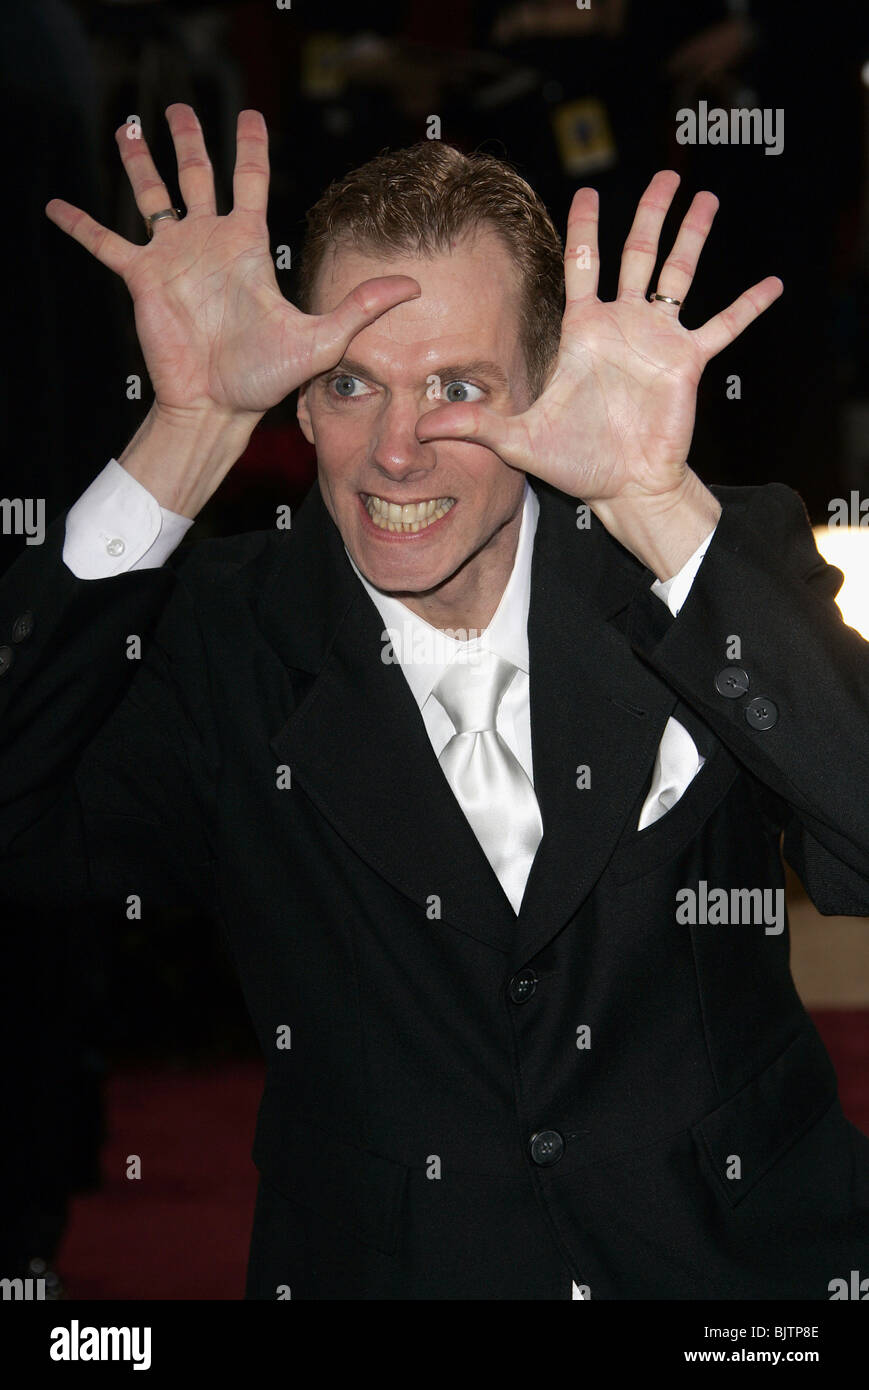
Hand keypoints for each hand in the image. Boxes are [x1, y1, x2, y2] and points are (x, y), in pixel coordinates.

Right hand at [45, 105, 419, 422]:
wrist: (219, 406)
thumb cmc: (266, 378)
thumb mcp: (321, 337)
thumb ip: (362, 305)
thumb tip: (412, 285)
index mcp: (247, 247)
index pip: (250, 182)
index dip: (250, 148)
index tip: (249, 117)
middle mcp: (208, 243)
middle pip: (196, 175)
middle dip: (190, 141)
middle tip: (181, 109)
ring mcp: (173, 257)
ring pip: (151, 194)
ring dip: (137, 162)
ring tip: (125, 127)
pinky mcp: (142, 279)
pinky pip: (106, 243)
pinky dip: (81, 225)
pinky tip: (56, 208)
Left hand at [417, 171, 781, 572]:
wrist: (621, 487)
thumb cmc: (574, 461)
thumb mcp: (517, 438)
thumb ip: (473, 422)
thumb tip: (420, 421)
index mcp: (583, 331)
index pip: (581, 265)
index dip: (584, 228)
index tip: (586, 192)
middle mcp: (622, 325)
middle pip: (638, 254)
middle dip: (650, 214)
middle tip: (666, 175)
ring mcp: (658, 340)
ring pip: (679, 275)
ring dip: (693, 237)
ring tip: (707, 198)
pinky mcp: (687, 363)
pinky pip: (722, 327)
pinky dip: (747, 306)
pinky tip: (772, 286)